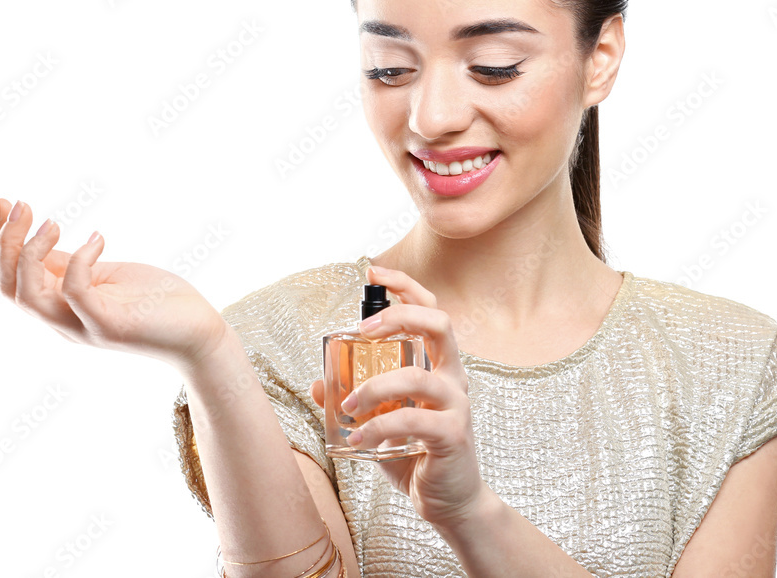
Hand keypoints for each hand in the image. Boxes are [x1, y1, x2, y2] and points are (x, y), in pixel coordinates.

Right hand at [0, 198, 228, 370]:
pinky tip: (99, 238)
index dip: (2, 239)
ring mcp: (84, 326)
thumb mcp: (106, 273)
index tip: (3, 202)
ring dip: (29, 253)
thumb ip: (70, 263)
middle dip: (6, 242)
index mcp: (60, 306)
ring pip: (27, 296)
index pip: (12, 276)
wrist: (199, 332)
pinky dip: (80, 261)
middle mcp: (63, 321)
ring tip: (52, 222)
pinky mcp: (109, 326)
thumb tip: (39, 234)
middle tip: (22, 205)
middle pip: (8, 287)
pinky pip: (76, 294)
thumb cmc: (156, 302)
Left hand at [309, 265, 486, 529]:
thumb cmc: (418, 457)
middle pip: (440, 324)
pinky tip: (356, 440)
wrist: (451, 504)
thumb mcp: (381, 424)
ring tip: (348, 404)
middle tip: (363, 330)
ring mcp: (456, 405)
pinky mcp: (452, 435)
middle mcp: (452, 377)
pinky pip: (412, 421)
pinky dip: (378, 427)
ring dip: (375, 386)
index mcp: (439, 365)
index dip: (405, 286)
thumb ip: (357, 401)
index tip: (374, 272)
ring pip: (417, 377)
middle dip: (400, 316)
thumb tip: (320, 383)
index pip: (431, 310)